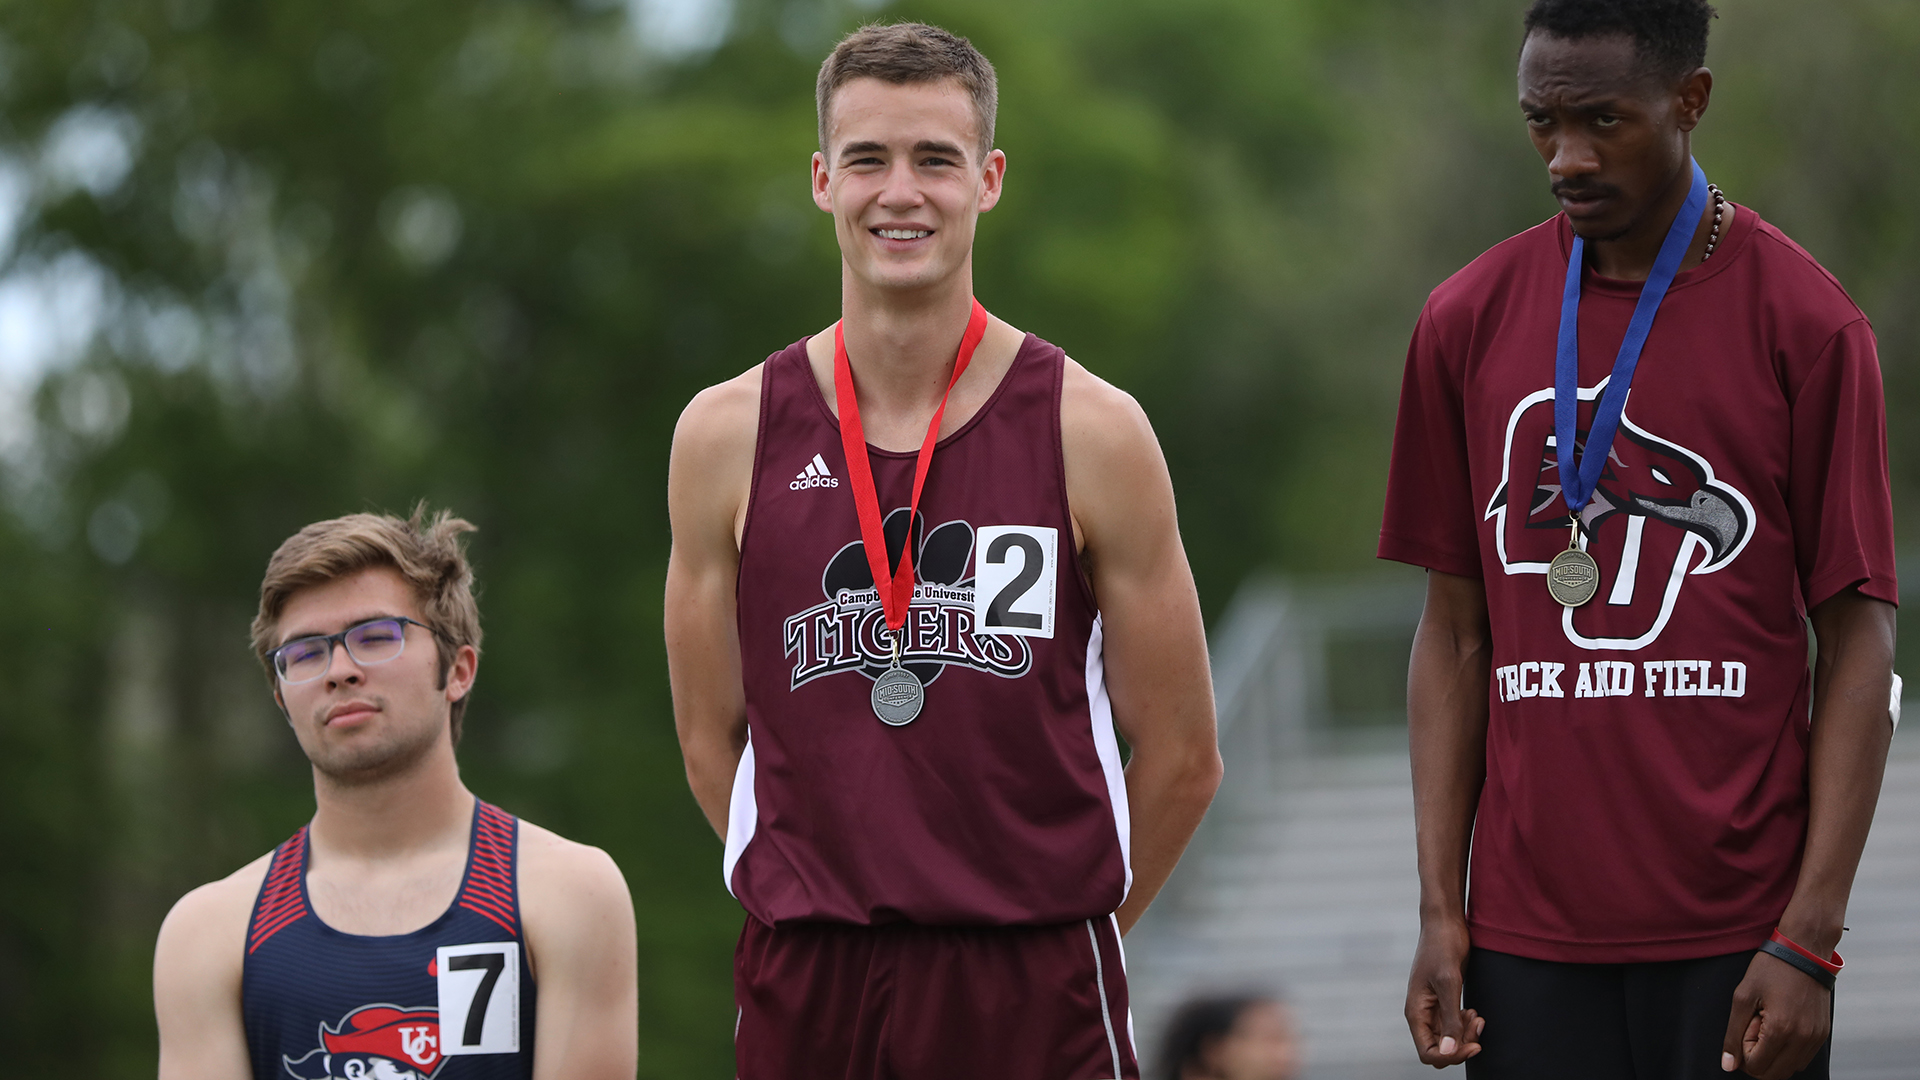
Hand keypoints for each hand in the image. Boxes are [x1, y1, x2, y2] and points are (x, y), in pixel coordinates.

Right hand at [1406, 918, 1484, 1067]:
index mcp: (1416, 1011)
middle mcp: (1422, 1012)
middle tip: (1477, 1026)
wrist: (1444, 923)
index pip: (1428, 1052)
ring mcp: (1432, 1007)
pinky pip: (1453, 1024)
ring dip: (1465, 1034)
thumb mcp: (1449, 983)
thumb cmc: (1442, 946)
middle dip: (1461, 1045)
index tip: (1472, 1044)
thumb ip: (1450, 1019)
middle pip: (1440, 1048)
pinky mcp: (1443, 999)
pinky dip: (1465, 1024)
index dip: (1451, 1056)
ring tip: (1478, 1018)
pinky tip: (1474, 1012)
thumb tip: (1448, 1051)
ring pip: (1448, 1038)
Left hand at [1721, 951, 1830, 1077]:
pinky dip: (1788, 1051)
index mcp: (1782, 1030)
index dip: (1743, 1052)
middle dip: (1757, 1058)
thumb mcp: (1743, 997)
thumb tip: (1728, 1065)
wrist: (1805, 951)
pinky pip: (1803, 1058)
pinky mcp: (1823, 1034)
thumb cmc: (1771, 969)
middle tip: (1755, 1027)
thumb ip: (1733, 1034)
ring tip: (1768, 1024)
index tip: (1746, 1026)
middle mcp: (1803, 1039)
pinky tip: (1781, 1026)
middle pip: (1774, 1074)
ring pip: (1790, 1069)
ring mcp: (1816, 1038)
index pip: (1756, 1067)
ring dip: (1773, 1055)